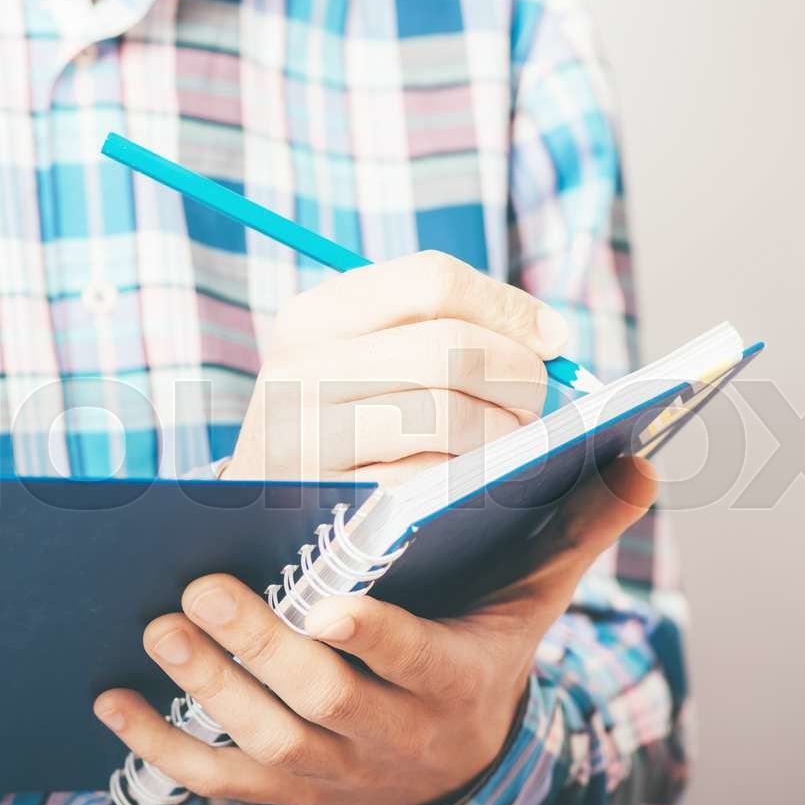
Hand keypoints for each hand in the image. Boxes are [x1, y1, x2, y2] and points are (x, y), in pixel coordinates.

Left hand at [93, 458, 657, 804]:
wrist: (457, 765)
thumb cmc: (482, 649)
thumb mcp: (533, 599)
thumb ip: (578, 531)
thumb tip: (642, 460)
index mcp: (451, 682)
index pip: (411, 662)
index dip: (370, 637)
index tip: (324, 598)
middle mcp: (390, 735)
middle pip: (319, 701)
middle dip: (259, 648)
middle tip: (201, 587)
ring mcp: (330, 769)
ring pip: (261, 740)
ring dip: (205, 686)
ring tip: (160, 621)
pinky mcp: (282, 789)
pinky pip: (216, 781)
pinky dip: (161, 747)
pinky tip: (111, 700)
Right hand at [223, 250, 569, 485]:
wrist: (253, 524)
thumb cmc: (336, 431)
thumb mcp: (356, 362)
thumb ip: (438, 329)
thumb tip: (550, 338)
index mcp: (314, 316)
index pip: (434, 280)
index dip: (509, 308)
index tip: (551, 341)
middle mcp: (300, 368)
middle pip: (451, 347)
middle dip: (518, 376)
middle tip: (534, 404)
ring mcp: (307, 439)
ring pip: (449, 416)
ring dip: (502, 435)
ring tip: (506, 446)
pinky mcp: (330, 505)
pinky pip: (432, 483)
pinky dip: (467, 485)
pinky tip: (464, 488)